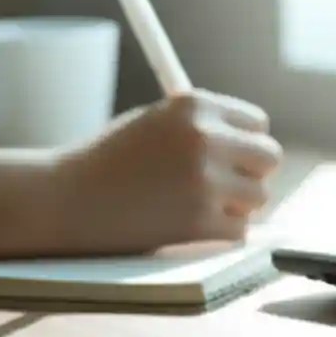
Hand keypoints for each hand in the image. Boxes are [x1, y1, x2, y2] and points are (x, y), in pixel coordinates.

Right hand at [52, 91, 281, 254]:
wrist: (65, 199)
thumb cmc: (109, 160)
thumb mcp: (156, 122)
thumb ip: (204, 126)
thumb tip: (253, 141)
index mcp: (196, 105)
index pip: (257, 123)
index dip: (246, 142)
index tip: (232, 157)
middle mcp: (206, 137)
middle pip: (269, 157)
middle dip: (252, 172)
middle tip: (226, 184)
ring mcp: (204, 180)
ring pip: (259, 196)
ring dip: (237, 204)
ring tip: (198, 204)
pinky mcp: (199, 220)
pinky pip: (239, 229)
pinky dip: (221, 232)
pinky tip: (189, 224)